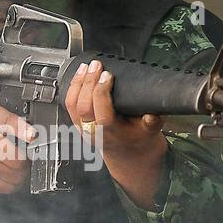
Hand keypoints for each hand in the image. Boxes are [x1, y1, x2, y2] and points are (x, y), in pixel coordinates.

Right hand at [0, 102, 32, 193]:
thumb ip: (12, 120)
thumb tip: (33, 134)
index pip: (19, 144)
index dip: (31, 149)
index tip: (33, 148)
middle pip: (18, 166)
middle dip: (25, 164)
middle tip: (22, 158)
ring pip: (13, 180)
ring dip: (19, 176)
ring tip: (15, 167)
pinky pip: (3, 187)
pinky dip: (9, 184)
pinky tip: (6, 175)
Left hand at [64, 59, 168, 209]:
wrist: (129, 156)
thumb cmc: (139, 141)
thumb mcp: (151, 133)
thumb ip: (152, 123)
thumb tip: (152, 114)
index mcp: (111, 134)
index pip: (101, 113)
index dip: (101, 91)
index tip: (108, 75)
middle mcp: (94, 133)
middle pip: (83, 106)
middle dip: (88, 82)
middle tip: (96, 66)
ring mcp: (83, 129)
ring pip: (72, 105)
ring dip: (78, 83)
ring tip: (86, 67)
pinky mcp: (78, 124)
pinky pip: (69, 105)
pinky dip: (73, 88)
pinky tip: (79, 77)